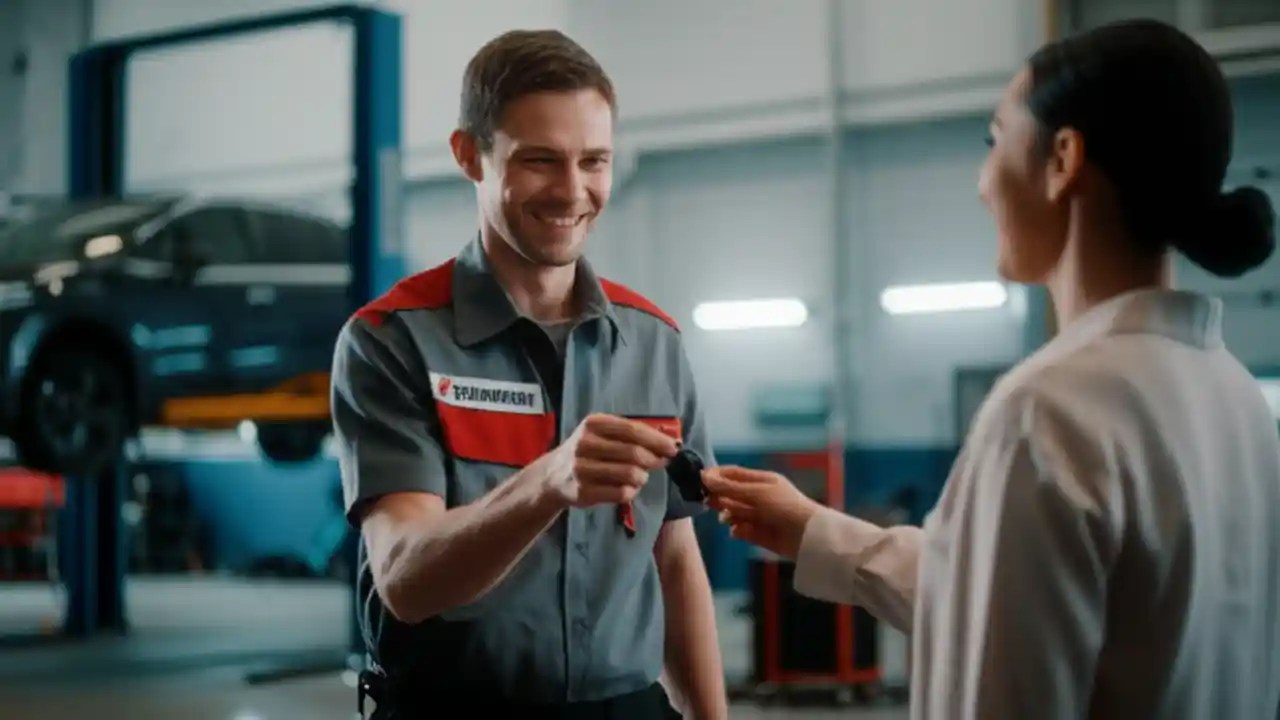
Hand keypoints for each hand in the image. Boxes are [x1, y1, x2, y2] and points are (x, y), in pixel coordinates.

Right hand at [544, 413, 678, 507]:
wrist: (553, 475)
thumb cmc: (587, 450)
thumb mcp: (602, 433)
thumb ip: (631, 433)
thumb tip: (669, 440)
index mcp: (593, 424)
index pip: (633, 430)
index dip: (657, 440)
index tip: (674, 447)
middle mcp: (585, 444)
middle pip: (634, 453)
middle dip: (654, 459)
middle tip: (661, 462)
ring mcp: (583, 469)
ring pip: (630, 474)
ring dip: (642, 477)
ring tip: (640, 476)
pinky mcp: (584, 492)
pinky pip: (621, 493)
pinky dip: (631, 491)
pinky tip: (628, 488)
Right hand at [702, 466, 822, 558]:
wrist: (808, 536)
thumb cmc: (784, 507)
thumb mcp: (756, 493)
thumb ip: (729, 487)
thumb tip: (704, 476)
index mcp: (762, 481)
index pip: (733, 474)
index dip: (716, 476)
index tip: (699, 480)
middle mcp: (759, 497)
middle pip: (731, 494)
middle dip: (719, 496)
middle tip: (707, 501)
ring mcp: (758, 516)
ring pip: (734, 512)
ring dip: (727, 514)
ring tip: (726, 517)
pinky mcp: (759, 534)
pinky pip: (741, 530)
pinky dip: (737, 530)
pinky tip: (738, 531)